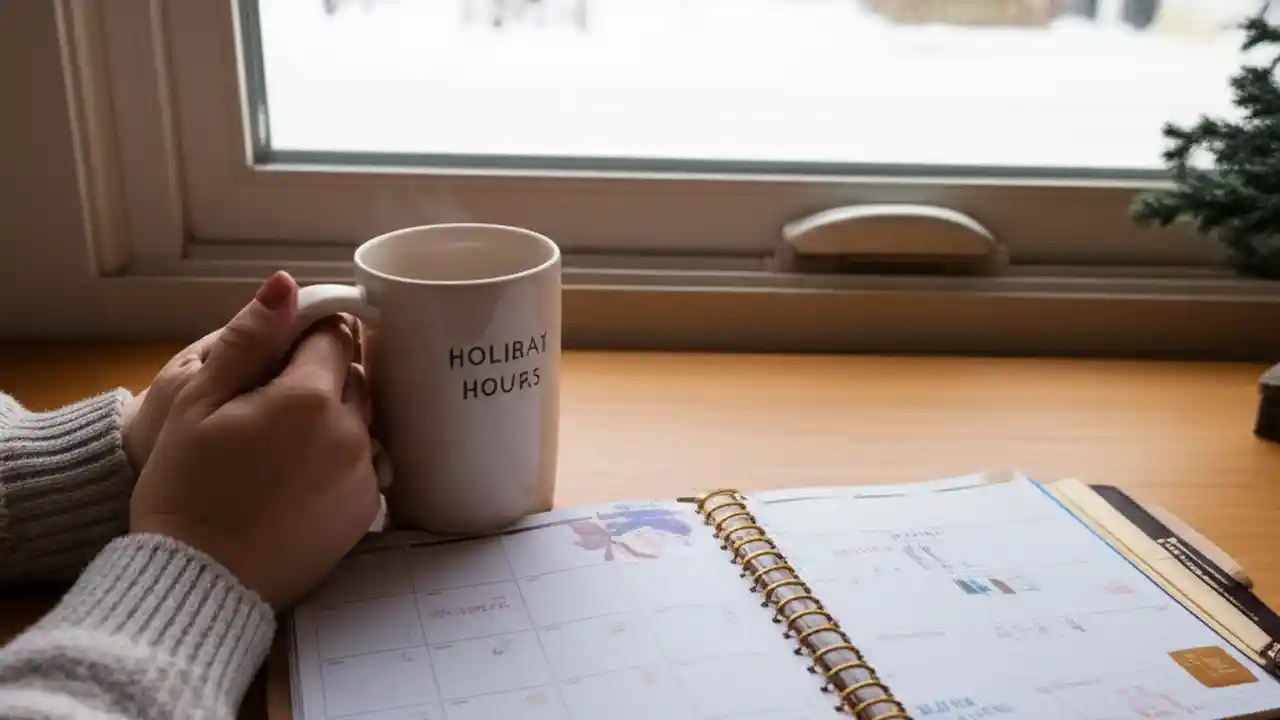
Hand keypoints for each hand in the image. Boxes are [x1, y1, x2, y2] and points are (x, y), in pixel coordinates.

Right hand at [131, 271, 378, 608]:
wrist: (198, 581)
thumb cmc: (186, 489)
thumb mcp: (199, 401)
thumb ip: (249, 339)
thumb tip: (286, 283)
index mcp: (309, 398)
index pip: (334, 336)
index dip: (308, 335)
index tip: (283, 349)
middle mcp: (350, 433)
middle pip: (356, 376)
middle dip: (323, 374)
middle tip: (275, 398)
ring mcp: (363, 475)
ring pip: (364, 420)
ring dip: (336, 416)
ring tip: (285, 440)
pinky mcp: (366, 512)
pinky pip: (365, 464)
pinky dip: (341, 458)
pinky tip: (300, 475)